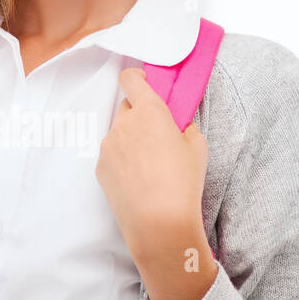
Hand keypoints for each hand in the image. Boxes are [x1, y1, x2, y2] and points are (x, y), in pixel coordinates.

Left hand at [95, 67, 208, 258]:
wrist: (158, 222)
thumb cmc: (182, 182)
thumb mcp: (198, 148)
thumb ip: (186, 126)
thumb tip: (178, 125)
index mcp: (149, 111)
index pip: (131, 78)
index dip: (137, 77)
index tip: (146, 84)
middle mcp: (123, 123)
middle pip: (127, 107)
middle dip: (140, 115)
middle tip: (157, 136)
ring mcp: (108, 145)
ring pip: (119, 133)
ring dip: (131, 140)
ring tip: (150, 166)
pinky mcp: (100, 167)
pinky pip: (112, 155)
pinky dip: (122, 160)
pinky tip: (139, 180)